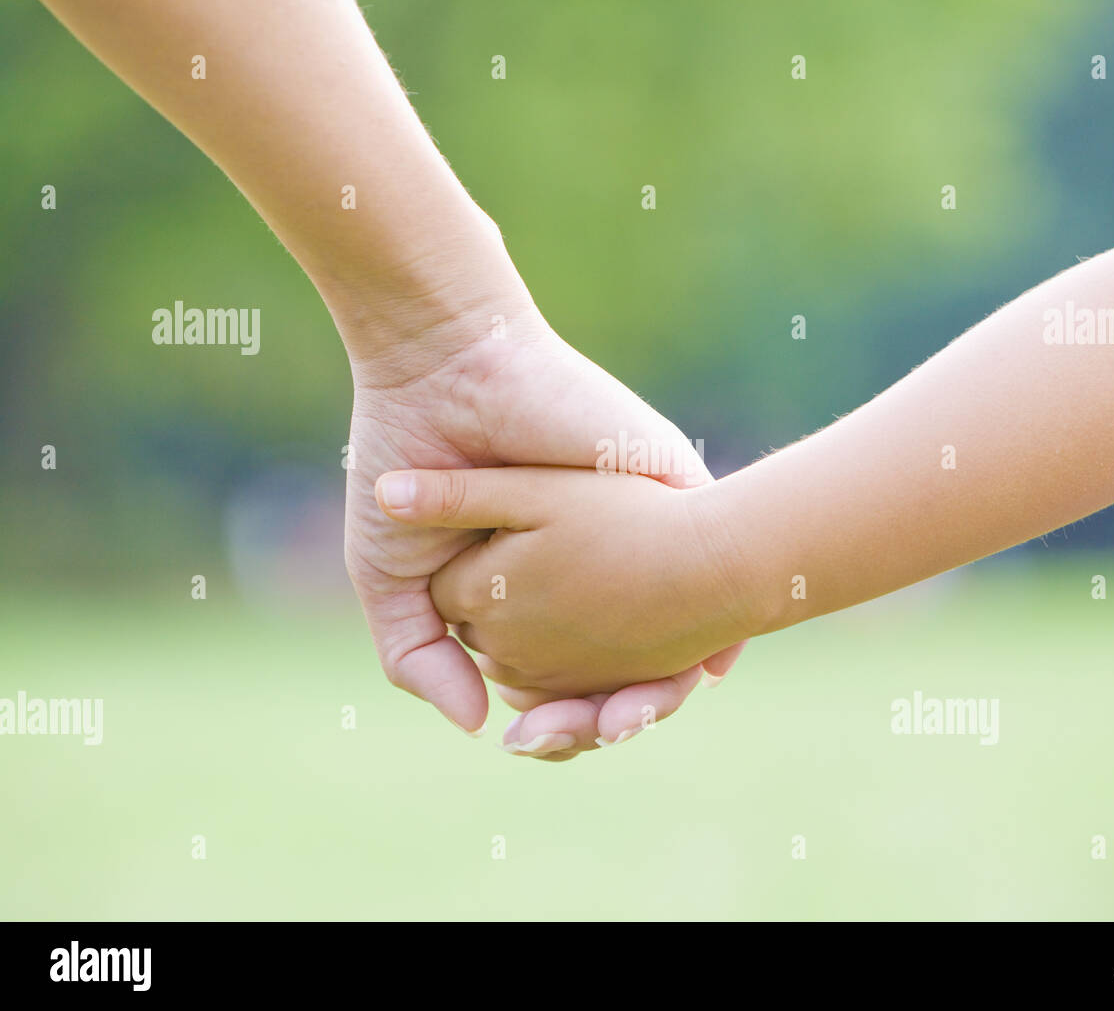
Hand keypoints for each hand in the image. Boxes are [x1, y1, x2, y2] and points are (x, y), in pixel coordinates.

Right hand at [341, 298, 743, 759]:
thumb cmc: (407, 466)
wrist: (437, 371)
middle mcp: (596, 564)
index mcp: (536, 587)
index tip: (534, 741)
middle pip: (630, 665)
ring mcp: (638, 526)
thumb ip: (419, 658)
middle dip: (617, 715)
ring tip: (624, 719)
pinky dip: (713, 622)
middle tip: (593, 735)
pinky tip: (689, 667)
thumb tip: (478, 728)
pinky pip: (719, 564)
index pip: (567, 676)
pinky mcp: (672, 484)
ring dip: (669, 686)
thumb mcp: (394, 579)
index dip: (561, 719)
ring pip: (686, 629)